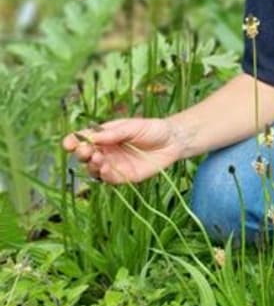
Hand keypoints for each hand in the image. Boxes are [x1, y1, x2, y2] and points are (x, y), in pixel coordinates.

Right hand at [61, 118, 183, 183]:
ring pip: (93, 168)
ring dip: (92, 165)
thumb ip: (114, 133)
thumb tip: (92, 138)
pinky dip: (104, 174)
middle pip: (84, 155)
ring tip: (99, 158)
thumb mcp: (133, 126)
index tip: (69, 143)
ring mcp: (112, 164)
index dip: (73, 142)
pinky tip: (106, 168)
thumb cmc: (152, 130)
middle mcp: (104, 151)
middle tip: (86, 151)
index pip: (82, 139)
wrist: (173, 142)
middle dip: (81, 153)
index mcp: (103, 136)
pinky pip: (108, 178)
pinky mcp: (122, 176)